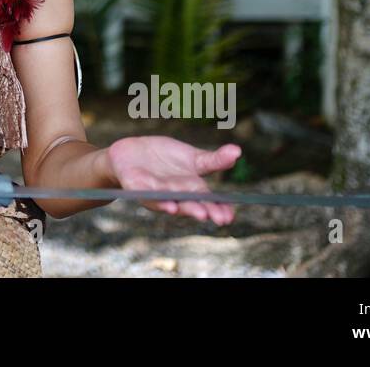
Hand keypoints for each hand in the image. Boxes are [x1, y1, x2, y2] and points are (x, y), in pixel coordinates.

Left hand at [105, 136, 241, 225]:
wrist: (130, 154)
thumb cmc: (165, 158)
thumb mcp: (192, 157)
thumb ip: (213, 159)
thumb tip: (238, 151)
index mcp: (191, 188)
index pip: (208, 200)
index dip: (220, 208)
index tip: (231, 215)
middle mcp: (175, 194)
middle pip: (192, 205)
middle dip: (206, 211)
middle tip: (220, 218)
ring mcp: (157, 192)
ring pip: (172, 202)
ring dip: (186, 209)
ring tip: (200, 213)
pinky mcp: (137, 187)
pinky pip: (148, 196)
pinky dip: (159, 201)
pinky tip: (169, 205)